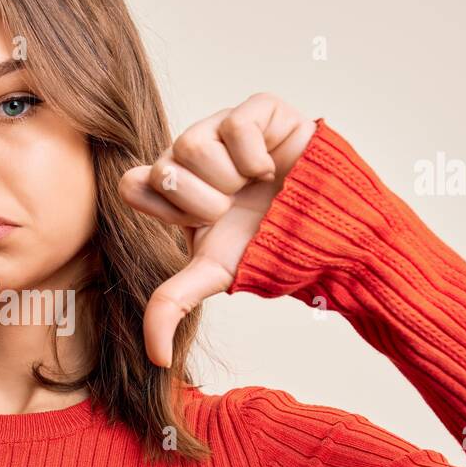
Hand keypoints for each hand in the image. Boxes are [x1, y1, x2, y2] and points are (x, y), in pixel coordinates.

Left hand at [118, 93, 317, 366]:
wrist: (331, 233)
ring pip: (192, 143)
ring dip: (229, 179)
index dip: (166, 208)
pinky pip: (235, 124)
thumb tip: (153, 358)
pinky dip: (257, 157)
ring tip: (255, 187)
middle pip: (164, 168)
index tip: (200, 223)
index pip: (134, 185)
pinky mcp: (259, 108)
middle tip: (234, 207)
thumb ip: (172, 303)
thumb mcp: (216, 274)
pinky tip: (274, 167)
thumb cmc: (272, 246)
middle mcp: (193, 153)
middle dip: (203, 202)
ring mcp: (224, 126)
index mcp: (175, 187)